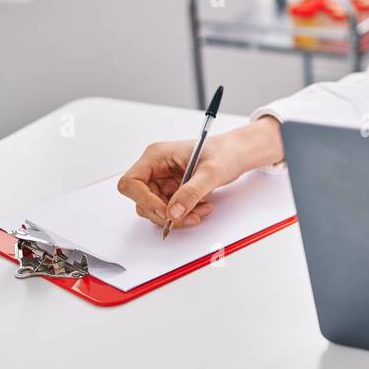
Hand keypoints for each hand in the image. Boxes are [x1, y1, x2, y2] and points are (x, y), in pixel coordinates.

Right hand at [117, 116, 283, 229]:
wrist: (237, 154)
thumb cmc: (225, 152)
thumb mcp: (211, 172)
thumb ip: (192, 192)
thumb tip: (173, 212)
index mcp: (156, 155)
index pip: (131, 183)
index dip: (144, 200)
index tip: (165, 210)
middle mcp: (155, 168)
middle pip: (142, 201)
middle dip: (166, 213)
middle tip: (190, 216)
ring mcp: (162, 181)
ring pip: (156, 209)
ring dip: (178, 216)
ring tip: (202, 209)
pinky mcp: (172, 191)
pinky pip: (170, 210)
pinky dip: (184, 214)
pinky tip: (202, 207)